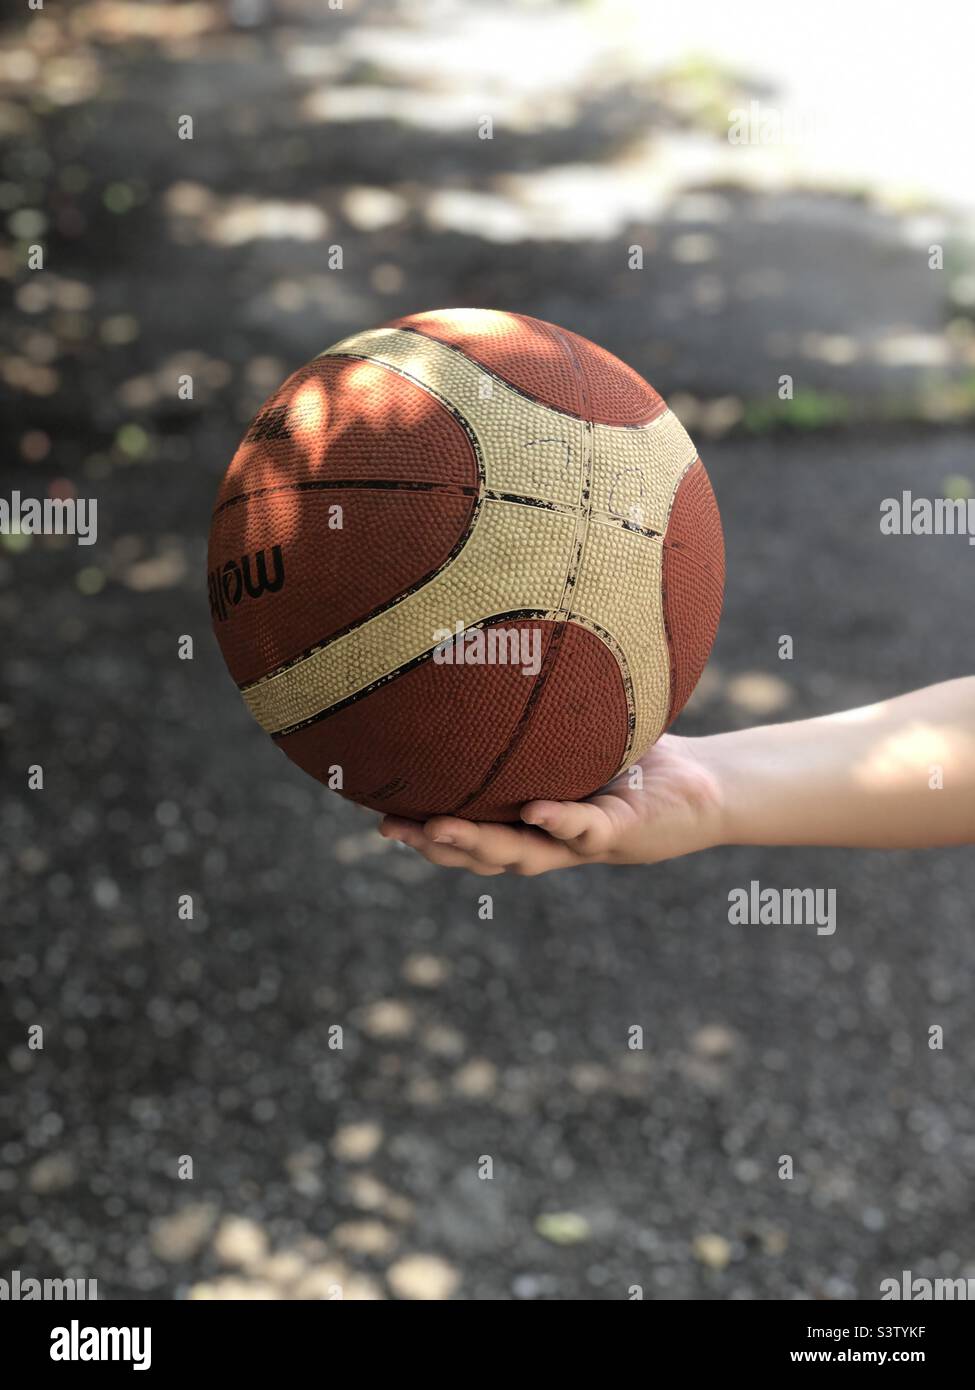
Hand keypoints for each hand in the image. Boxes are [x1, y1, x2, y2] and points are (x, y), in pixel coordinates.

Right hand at [378, 733, 725, 874]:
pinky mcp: (619, 834)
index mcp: (527, 818)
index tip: (377, 814)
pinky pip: (584, 830)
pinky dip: (560, 823)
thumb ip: (538, 706)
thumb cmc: (637, 754)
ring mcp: (580, 841)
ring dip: (479, 845)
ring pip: (522, 854)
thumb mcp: (579, 726)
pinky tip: (536, 811)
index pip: (467, 829)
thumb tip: (496, 638)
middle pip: (481, 852)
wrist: (703, 782)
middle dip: (435, 844)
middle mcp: (547, 837)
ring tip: (439, 828)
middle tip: (391, 828)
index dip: (423, 829)